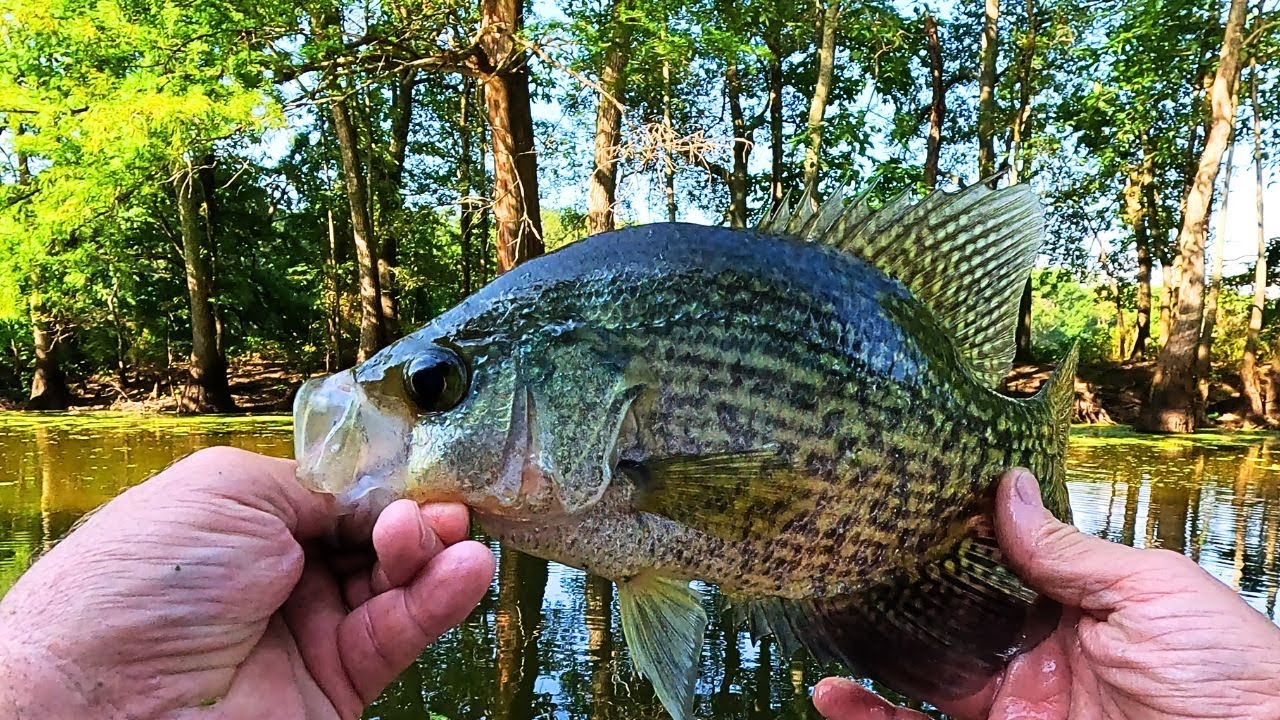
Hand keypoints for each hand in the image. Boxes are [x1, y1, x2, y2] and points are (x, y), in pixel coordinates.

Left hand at [0, 446, 494, 718]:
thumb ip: (316, 485)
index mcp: (249, 524)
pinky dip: (440, 600)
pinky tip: (465, 570)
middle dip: (414, 514)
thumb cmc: (149, 577)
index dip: (384, 481)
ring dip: (431, 551)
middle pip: (375, 535)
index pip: (340, 496)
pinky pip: (400, 633)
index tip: (426, 467)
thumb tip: (376, 492)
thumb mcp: (230, 490)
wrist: (110, 701)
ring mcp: (313, 630)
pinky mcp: (340, 683)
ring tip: (449, 534)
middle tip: (440, 506)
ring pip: (397, 582)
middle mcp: (284, 575)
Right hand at [812, 468, 1279, 719]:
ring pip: (923, 678)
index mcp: (1067, 607)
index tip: (892, 511)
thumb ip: (1065, 549)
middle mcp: (1032, 655)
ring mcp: (1015, 706)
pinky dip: (877, 716)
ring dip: (868, 658)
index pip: (989, 568)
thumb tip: (1004, 487)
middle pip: (945, 620)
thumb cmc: (1226, 667)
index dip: (942, 543)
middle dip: (892, 596)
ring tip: (820, 627)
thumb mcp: (1148, 588)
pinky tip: (836, 698)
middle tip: (838, 565)